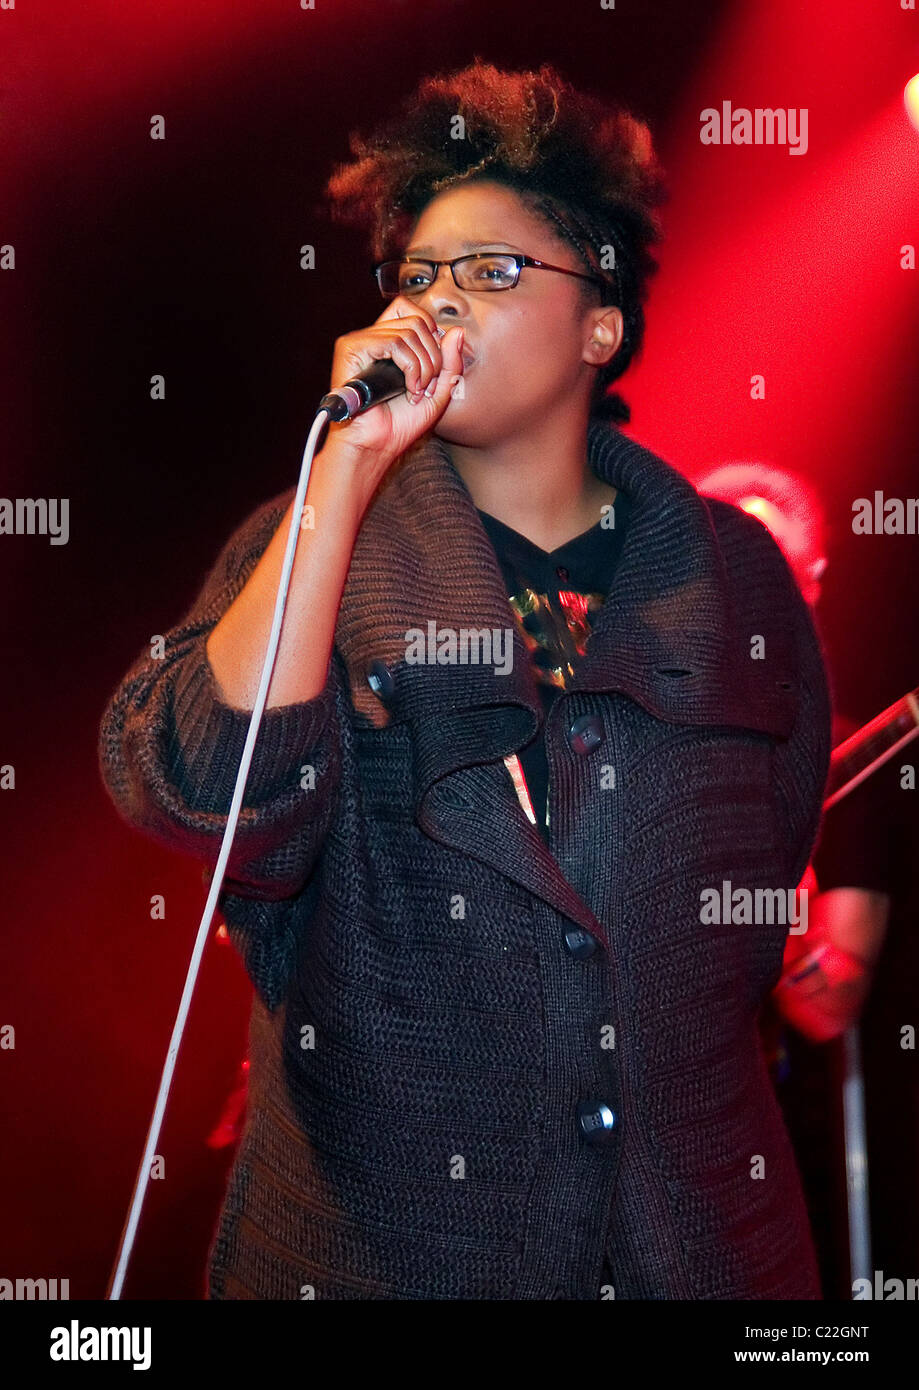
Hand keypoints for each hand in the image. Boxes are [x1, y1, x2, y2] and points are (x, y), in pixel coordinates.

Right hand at [322, 298, 464, 472]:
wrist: (378, 445)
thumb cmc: (401, 423)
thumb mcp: (439, 392)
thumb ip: (451, 362)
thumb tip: (457, 330)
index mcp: (391, 341)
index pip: (418, 314)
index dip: (435, 338)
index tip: (433, 372)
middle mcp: (375, 337)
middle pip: (418, 321)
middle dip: (433, 358)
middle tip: (426, 388)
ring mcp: (362, 341)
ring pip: (409, 332)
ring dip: (423, 367)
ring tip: (416, 392)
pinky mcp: (351, 348)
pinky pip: (393, 342)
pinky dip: (410, 367)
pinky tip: (407, 389)